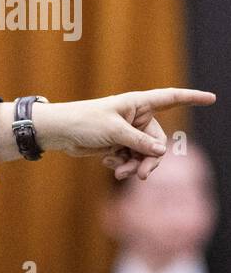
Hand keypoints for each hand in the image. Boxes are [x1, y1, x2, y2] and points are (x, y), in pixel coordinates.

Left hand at [27, 88, 215, 179]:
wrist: (60, 132)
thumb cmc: (84, 121)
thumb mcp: (113, 131)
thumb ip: (138, 141)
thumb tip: (160, 150)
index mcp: (138, 103)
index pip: (170, 98)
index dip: (191, 97)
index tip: (212, 98)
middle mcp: (136, 117)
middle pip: (157, 141)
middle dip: (150, 159)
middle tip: (140, 175)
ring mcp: (127, 132)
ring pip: (144, 154)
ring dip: (135, 165)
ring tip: (121, 173)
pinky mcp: (118, 145)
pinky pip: (131, 158)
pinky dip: (124, 164)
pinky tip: (111, 164)